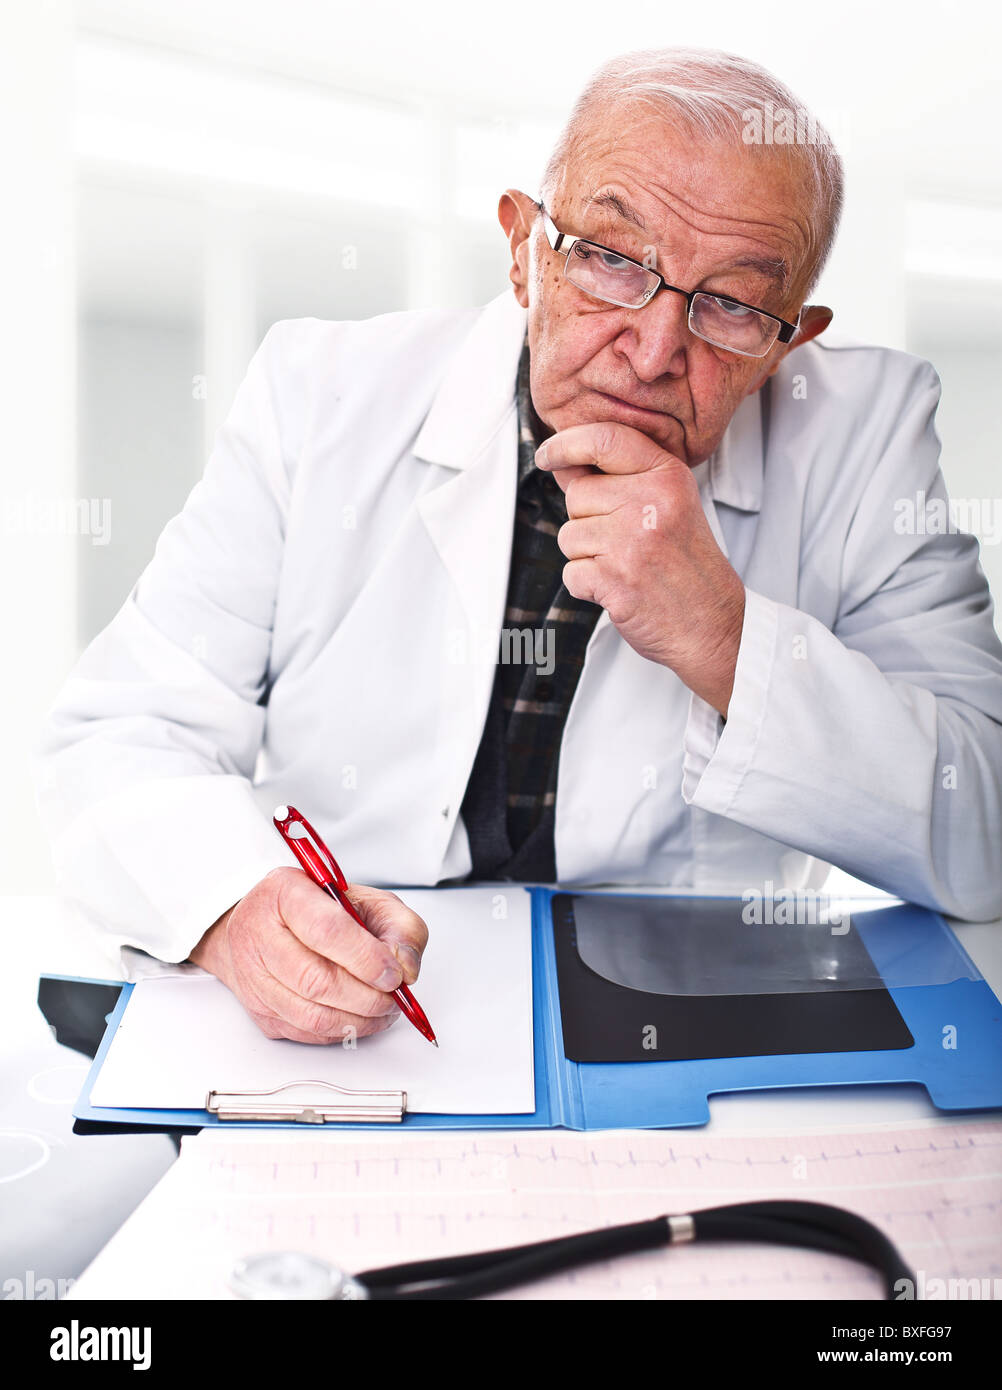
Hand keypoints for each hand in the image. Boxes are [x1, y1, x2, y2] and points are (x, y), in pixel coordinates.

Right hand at [188, 867, 428, 1043]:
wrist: (265, 923)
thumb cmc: (318, 909)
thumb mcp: (368, 900)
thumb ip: (399, 926)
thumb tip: (406, 967)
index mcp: (286, 893)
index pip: (326, 930)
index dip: (366, 958)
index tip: (394, 974)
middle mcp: (260, 933)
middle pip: (316, 981)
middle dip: (367, 997)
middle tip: (393, 996)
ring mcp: (253, 975)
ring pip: (310, 1015)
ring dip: (358, 1020)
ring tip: (382, 1009)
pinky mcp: (257, 1009)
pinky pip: (304, 1032)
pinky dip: (340, 1031)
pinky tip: (358, 1017)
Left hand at [535, 421, 745, 716]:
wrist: (712, 624)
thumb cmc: (689, 569)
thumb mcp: (670, 507)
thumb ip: (621, 480)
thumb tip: (565, 463)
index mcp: (667, 477)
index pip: (605, 438)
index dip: (566, 443)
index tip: (548, 454)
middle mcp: (651, 502)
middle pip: (577, 493)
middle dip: (586, 520)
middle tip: (622, 543)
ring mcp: (633, 541)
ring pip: (569, 535)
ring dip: (586, 556)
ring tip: (624, 566)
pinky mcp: (616, 579)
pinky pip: (571, 572)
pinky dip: (586, 586)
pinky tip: (618, 588)